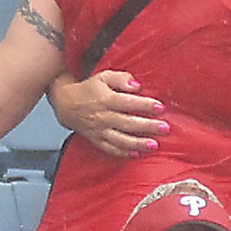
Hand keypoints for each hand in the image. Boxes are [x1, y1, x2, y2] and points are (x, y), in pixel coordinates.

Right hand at [49, 69, 163, 158]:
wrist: (66, 104)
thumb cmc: (89, 89)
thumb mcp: (104, 77)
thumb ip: (121, 78)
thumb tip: (136, 85)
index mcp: (106, 99)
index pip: (128, 103)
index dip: (145, 105)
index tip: (160, 107)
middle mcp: (103, 116)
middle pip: (127, 123)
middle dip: (147, 126)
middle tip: (164, 128)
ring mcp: (100, 130)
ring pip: (120, 139)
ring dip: (138, 143)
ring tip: (154, 145)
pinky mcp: (97, 140)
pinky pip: (110, 149)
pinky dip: (123, 153)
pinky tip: (136, 154)